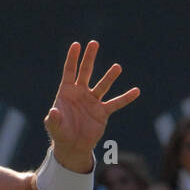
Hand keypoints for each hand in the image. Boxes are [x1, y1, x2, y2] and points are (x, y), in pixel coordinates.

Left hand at [44, 40, 139, 173]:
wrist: (72, 146)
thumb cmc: (60, 133)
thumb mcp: (54, 127)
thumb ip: (53, 119)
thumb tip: (53, 112)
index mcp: (67, 92)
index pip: (70, 71)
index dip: (73, 58)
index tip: (77, 45)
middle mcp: (81, 93)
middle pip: (86, 72)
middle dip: (89, 58)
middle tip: (94, 43)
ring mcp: (92, 101)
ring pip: (102, 85)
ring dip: (109, 76)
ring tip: (117, 67)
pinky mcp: (102, 112)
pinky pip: (116, 103)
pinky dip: (126, 98)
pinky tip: (136, 91)